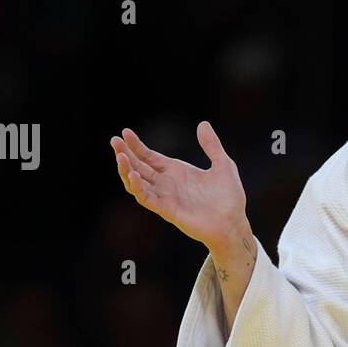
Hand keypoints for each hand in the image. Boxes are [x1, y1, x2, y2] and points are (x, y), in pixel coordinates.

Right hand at [111, 121, 249, 252]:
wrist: (233, 222)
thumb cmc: (229, 197)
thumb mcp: (223, 165)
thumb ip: (212, 146)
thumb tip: (203, 124)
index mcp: (176, 171)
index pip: (149, 156)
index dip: (136, 145)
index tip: (125, 132)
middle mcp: (167, 183)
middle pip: (138, 166)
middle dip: (125, 154)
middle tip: (114, 141)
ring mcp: (165, 197)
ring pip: (137, 183)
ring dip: (126, 170)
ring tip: (120, 157)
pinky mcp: (167, 210)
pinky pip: (147, 199)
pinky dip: (138, 188)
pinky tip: (133, 175)